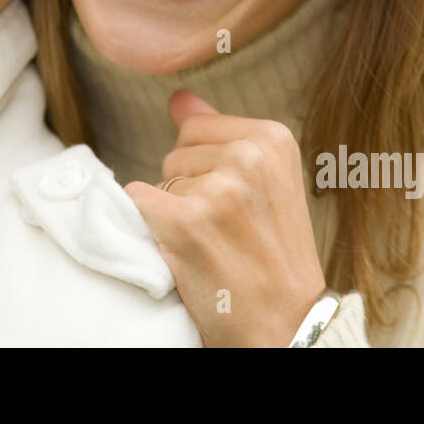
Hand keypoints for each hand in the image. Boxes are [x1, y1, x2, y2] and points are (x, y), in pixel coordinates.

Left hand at [124, 89, 326, 346]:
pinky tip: (186, 251)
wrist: (286, 325)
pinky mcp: (185, 221)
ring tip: (214, 242)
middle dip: (190, 188)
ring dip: (175, 211)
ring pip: (160, 180)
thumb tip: (178, 98)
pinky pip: (138, 202)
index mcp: (273, 138)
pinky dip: (150, 227)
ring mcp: (218, 189)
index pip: (197, 126)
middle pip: (176, 151)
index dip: (207, 167)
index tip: (240, 204)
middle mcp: (249, 156)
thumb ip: (220, 134)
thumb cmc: (273, 256)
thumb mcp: (267, 182)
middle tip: (227, 228)